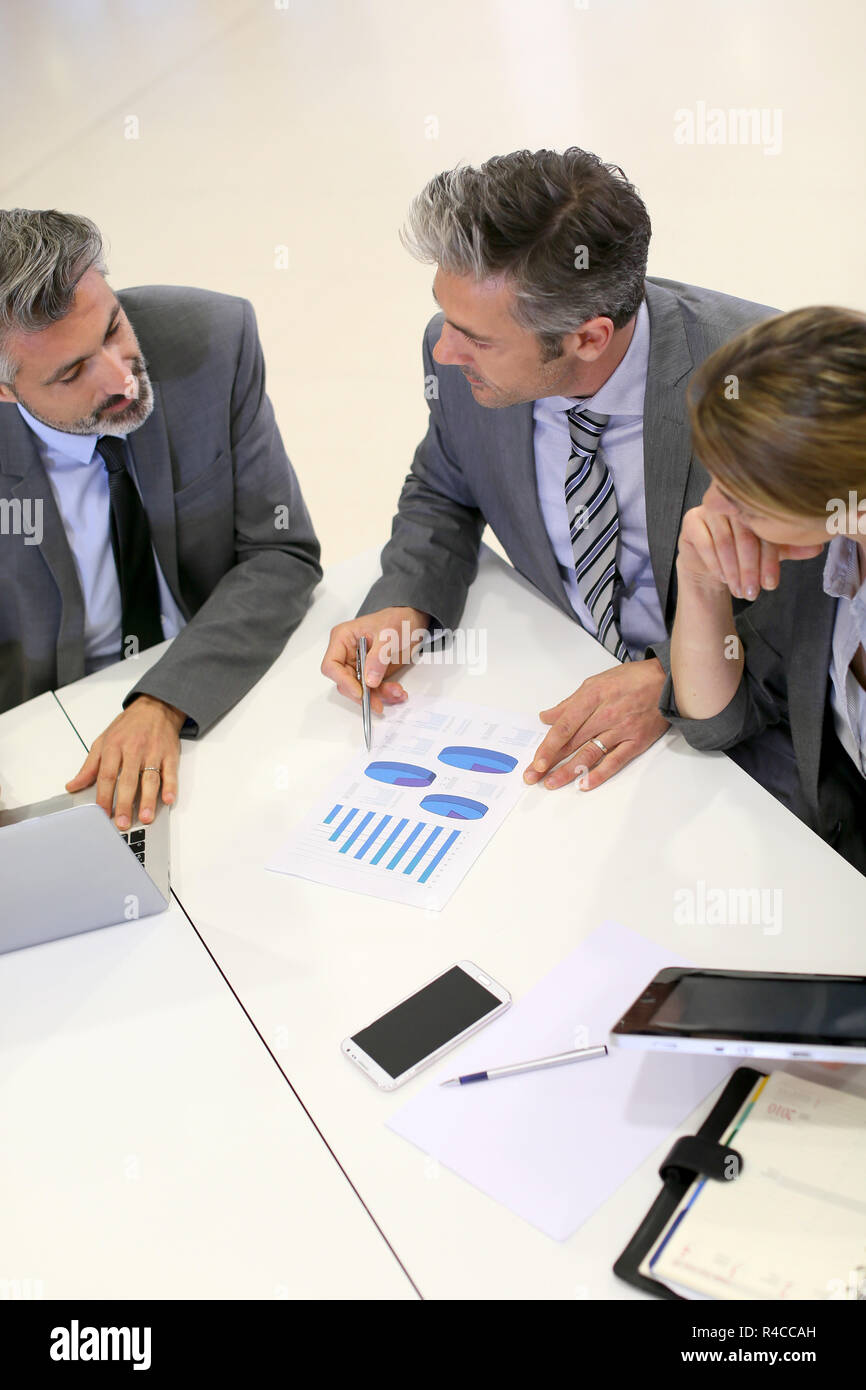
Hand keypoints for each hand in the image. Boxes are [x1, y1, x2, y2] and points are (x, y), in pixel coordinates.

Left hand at [65, 694, 185, 828]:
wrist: (156, 707)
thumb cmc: (129, 726)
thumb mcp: (103, 741)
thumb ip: (89, 766)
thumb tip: (73, 785)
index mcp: (114, 747)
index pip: (107, 776)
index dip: (104, 796)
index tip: (102, 813)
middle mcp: (134, 749)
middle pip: (128, 781)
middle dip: (125, 804)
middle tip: (123, 822)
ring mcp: (153, 752)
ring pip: (150, 779)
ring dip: (149, 800)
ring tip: (146, 817)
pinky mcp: (169, 754)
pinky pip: (170, 772)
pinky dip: (170, 786)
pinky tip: (168, 799)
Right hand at [321, 606, 430, 714]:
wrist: (413, 621)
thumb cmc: (397, 619)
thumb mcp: (388, 635)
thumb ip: (378, 658)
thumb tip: (369, 680)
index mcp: (343, 639)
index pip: (331, 666)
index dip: (343, 681)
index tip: (359, 692)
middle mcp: (347, 654)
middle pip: (345, 683)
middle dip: (364, 694)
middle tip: (378, 702)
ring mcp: (359, 665)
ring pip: (361, 690)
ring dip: (378, 696)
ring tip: (396, 692)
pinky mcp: (371, 673)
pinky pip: (374, 690)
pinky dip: (386, 694)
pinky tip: (397, 692)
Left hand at [523, 659, 668, 790]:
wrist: (668, 681)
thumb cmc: (632, 679)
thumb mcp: (596, 682)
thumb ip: (570, 703)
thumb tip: (547, 717)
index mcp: (592, 696)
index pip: (564, 726)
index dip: (548, 745)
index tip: (536, 761)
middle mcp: (605, 714)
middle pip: (572, 742)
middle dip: (550, 761)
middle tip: (533, 777)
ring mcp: (621, 729)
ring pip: (590, 754)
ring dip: (569, 771)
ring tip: (552, 783)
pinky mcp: (636, 741)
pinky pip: (615, 761)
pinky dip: (600, 774)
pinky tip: (585, 784)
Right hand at [677, 506, 823, 599]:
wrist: (710, 563)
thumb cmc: (743, 554)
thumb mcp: (770, 553)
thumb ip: (790, 548)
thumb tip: (817, 547)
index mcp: (756, 504)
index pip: (765, 531)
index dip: (769, 559)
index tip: (771, 585)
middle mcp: (733, 502)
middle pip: (744, 536)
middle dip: (750, 569)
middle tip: (753, 592)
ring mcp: (710, 508)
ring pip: (724, 541)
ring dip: (732, 570)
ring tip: (739, 590)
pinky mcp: (692, 520)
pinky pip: (704, 543)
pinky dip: (715, 564)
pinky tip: (723, 578)